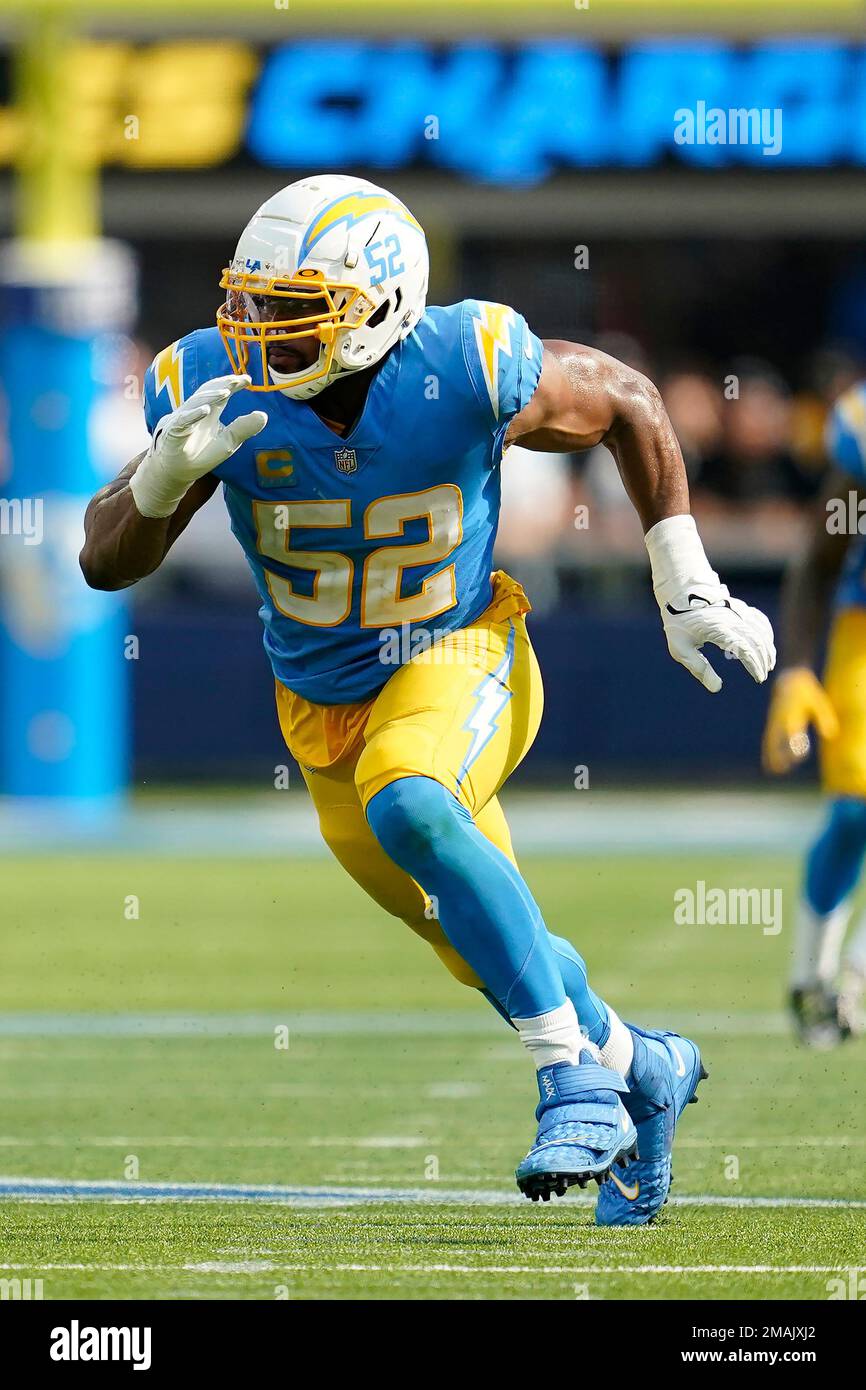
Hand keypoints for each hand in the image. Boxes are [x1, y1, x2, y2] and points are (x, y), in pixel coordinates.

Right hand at [131, 375, 266, 516]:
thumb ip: (244, 428)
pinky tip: (206, 411)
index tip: (248, 380)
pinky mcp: (174, 431)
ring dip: (211, 396)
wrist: (177, 472)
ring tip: (226, 391)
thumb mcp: (228, 442)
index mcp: (210, 412)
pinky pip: (184, 420)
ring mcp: (184, 419)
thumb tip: (263, 415)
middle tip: (238, 379)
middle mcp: (196, 411)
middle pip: (209, 391)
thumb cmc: (201, 455)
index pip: (222, 394)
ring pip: (196, 402)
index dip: (233, 385)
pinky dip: (194, 415)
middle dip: (222, 384)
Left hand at [658, 581, 776, 693]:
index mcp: (719, 629)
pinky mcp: (739, 607)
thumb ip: (699, 668)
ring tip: (769, 664)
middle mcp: (732, 619)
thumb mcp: (681, 648)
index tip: (758, 678)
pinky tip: (767, 643)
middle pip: (757, 641)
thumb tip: (716, 688)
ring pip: (761, 630)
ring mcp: (738, 611)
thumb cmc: (679, 623)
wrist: (681, 592)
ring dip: (768, 648)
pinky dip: (766, 632)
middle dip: (764, 660)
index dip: (755, 664)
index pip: (745, 649)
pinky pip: (759, 620)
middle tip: (763, 676)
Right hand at [762, 666, 838, 772]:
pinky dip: (768, 750)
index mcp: (791, 712)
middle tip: (782, 768)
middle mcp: (780, 717)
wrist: (789, 678)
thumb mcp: (819, 701)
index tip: (799, 757)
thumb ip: (825, 717)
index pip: (791, 731)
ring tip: (774, 770)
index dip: (794, 744)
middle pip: (776, 737)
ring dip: (770, 754)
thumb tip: (830, 735)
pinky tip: (770, 762)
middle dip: (778, 753)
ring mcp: (774, 719)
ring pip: (769, 739)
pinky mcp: (772, 721)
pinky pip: (768, 738)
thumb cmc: (807, 691)